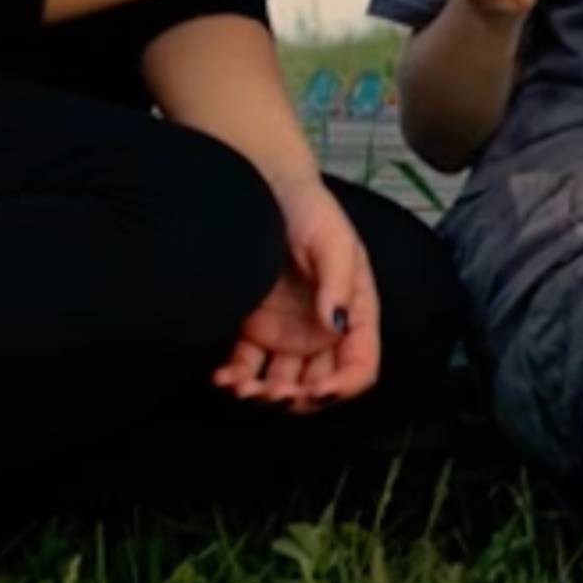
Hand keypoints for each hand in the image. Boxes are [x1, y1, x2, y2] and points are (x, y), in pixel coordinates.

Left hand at [212, 171, 385, 408]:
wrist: (259, 184)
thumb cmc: (307, 206)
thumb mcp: (333, 237)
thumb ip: (338, 281)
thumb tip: (336, 325)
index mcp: (354, 312)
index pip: (360, 366)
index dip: (341, 388)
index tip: (315, 392)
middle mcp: (323, 330)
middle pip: (318, 385)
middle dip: (297, 399)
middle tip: (272, 393)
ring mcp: (288, 333)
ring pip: (281, 383)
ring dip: (263, 396)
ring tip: (241, 388)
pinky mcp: (254, 329)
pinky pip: (247, 366)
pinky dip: (235, 379)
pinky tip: (222, 377)